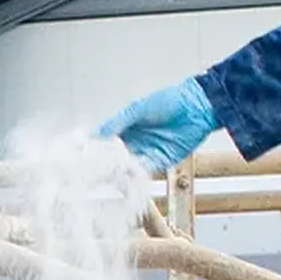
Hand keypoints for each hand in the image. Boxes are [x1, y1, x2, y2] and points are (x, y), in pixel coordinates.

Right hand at [97, 77, 218, 170]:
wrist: (197, 107)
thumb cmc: (170, 101)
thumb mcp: (138, 108)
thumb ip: (118, 122)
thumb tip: (99, 134)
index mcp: (126, 126)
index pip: (105, 140)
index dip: (94, 148)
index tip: (83, 156)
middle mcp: (134, 141)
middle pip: (114, 157)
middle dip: (103, 165)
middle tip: (91, 173)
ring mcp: (146, 152)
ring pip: (127, 166)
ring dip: (117, 173)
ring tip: (105, 178)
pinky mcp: (160, 161)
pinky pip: (144, 170)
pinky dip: (135, 175)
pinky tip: (126, 177)